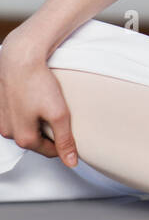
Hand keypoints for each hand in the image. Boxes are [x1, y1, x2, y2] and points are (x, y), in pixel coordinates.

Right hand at [0, 30, 78, 166]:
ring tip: (45, 104)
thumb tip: (71, 162)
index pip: (50, 151)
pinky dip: (25, 110)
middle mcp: (8, 132)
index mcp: (24, 138)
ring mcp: (1, 118)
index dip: (64, 142)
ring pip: (24, 127)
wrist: (19, 57)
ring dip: (35, 120)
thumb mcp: (59, 114)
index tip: (71, 131)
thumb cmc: (38, 82)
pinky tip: (32, 97)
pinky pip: (15, 114)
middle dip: (48, 131)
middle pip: (35, 140)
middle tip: (58, 113)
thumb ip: (65, 141)